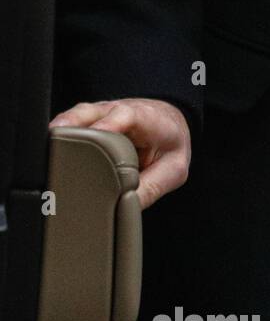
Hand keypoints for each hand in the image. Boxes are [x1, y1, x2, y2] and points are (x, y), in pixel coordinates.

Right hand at [49, 98, 191, 209]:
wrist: (171, 125)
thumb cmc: (171, 146)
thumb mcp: (174, 170)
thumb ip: (152, 187)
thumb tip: (124, 209)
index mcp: (146, 118)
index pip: (125, 114)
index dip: (107, 124)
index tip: (92, 138)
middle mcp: (119, 111)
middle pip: (90, 113)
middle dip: (73, 130)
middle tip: (56, 153)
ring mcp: (101, 114)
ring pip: (75, 118)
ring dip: (60, 134)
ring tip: (45, 155)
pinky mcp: (87, 122)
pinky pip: (68, 127)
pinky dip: (57, 139)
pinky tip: (46, 156)